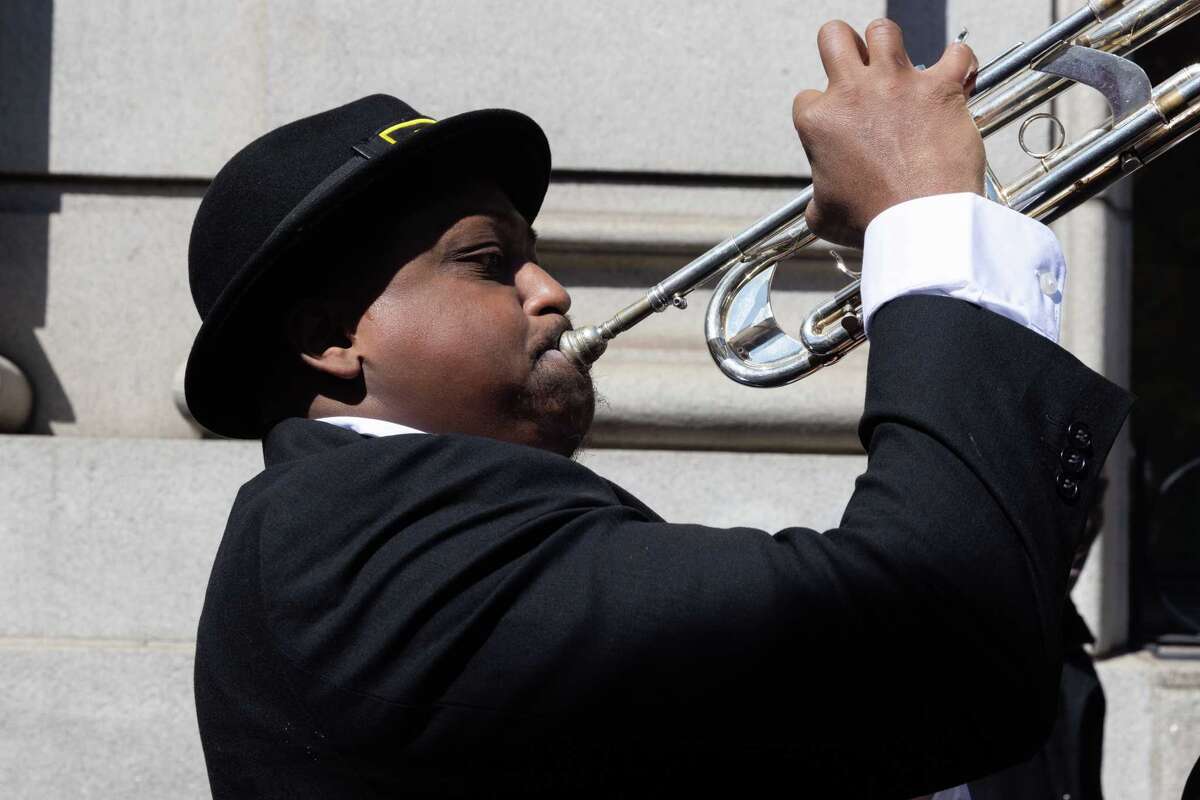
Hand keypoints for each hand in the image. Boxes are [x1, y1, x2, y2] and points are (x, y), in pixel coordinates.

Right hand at [792, 19, 982, 246]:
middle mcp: (854, 93)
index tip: (838, 129)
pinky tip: (956, 75)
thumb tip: (822, 204)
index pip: (808, 98)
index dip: (822, 113)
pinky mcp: (940, 87)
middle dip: (842, 47)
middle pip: (834, 37)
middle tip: (855, 65)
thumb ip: (818, 200)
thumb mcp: (823, 217)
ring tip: (897, 64)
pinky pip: (956, 54)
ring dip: (889, 44)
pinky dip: (958, 63)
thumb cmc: (874, 221)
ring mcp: (897, 84)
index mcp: (820, 121)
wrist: (920, 223)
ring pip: (883, 30)